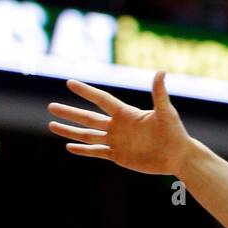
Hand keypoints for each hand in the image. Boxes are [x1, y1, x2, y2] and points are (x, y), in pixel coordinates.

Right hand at [49, 70, 193, 175]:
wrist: (177, 155)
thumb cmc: (174, 132)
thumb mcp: (166, 112)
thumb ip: (159, 93)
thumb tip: (161, 71)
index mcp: (126, 113)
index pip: (101, 100)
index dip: (86, 92)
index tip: (70, 83)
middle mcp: (117, 126)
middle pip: (88, 118)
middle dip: (69, 112)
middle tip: (51, 106)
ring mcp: (116, 141)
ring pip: (88, 135)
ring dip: (70, 131)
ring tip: (52, 126)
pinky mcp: (118, 156)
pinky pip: (96, 151)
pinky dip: (83, 149)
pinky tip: (69, 146)